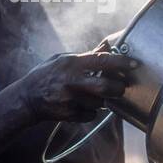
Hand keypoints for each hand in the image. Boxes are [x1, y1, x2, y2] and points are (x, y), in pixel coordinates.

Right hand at [17, 51, 136, 122]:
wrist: (27, 98)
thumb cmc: (46, 75)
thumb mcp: (62, 59)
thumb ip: (85, 56)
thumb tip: (106, 48)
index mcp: (71, 64)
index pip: (102, 61)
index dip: (121, 63)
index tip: (135, 64)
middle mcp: (72, 82)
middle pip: (106, 87)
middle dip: (119, 88)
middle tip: (121, 86)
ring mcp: (71, 100)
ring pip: (101, 103)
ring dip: (103, 99)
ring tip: (95, 94)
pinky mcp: (70, 115)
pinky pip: (91, 115)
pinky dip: (92, 111)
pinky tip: (83, 104)